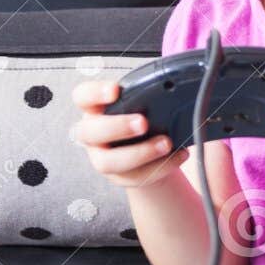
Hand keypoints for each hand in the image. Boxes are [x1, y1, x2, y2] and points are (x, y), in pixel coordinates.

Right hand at [71, 79, 188, 189]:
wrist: (149, 152)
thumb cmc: (143, 117)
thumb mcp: (143, 102)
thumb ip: (151, 95)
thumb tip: (181, 87)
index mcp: (96, 108)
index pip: (83, 96)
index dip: (94, 93)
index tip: (115, 90)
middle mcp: (93, 134)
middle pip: (90, 132)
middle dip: (117, 127)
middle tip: (143, 122)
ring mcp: (102, 158)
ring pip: (107, 162)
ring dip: (139, 153)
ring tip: (166, 143)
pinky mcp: (120, 177)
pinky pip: (135, 177)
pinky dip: (160, 167)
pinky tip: (180, 154)